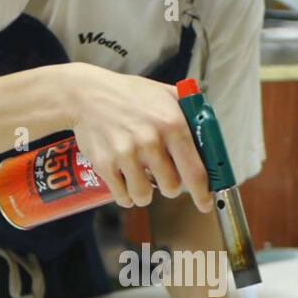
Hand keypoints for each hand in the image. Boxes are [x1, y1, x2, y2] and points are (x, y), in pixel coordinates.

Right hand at [63, 63, 213, 212]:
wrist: (86, 94)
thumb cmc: (129, 95)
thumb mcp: (165, 94)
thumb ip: (190, 114)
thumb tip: (210, 140)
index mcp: (172, 123)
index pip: (195, 171)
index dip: (203, 193)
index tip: (205, 203)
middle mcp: (151, 140)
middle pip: (171, 188)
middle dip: (169, 186)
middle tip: (161, 175)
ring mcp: (126, 154)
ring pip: (145, 196)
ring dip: (145, 192)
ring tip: (140, 177)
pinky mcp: (105, 164)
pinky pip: (123, 197)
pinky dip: (125, 194)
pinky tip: (124, 180)